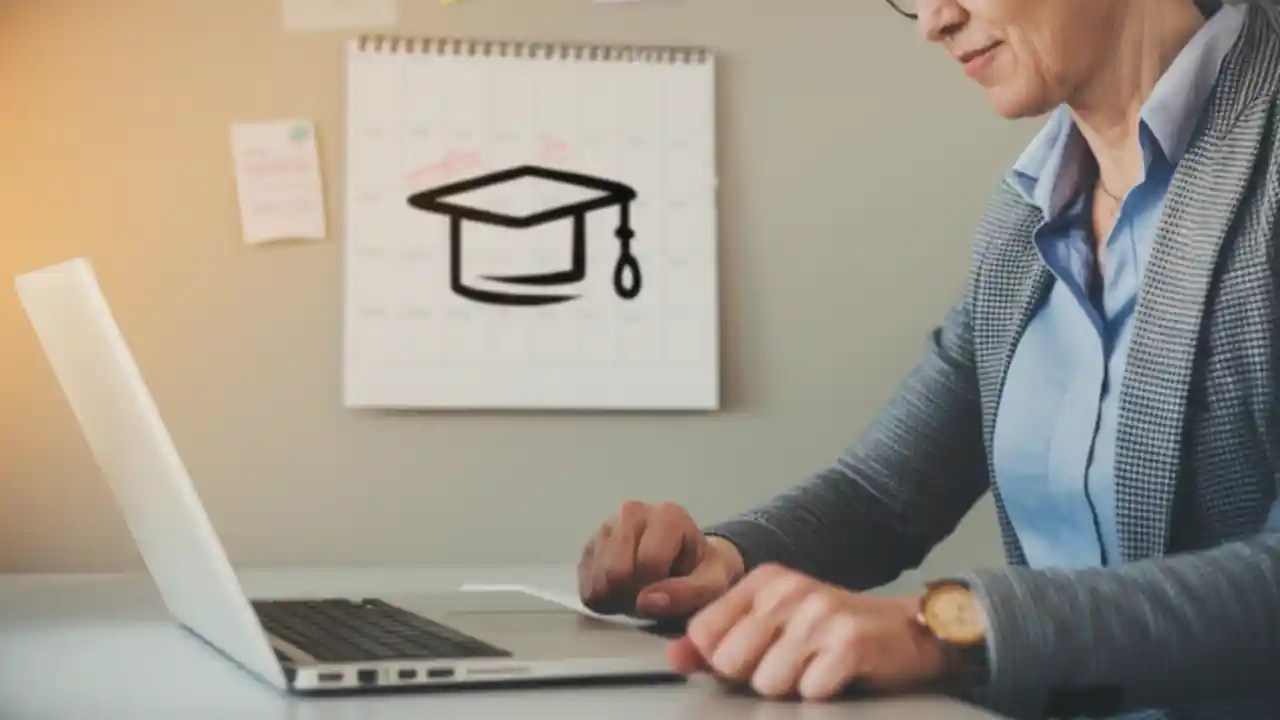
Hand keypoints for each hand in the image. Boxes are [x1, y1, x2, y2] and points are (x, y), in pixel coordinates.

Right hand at [578, 501, 745, 617]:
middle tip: (650, 597)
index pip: (648, 562)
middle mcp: (632, 511)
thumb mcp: (713, 584)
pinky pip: (585, 581)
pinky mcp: (590, 544)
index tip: (670, 591)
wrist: (687, 563)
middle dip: (632, 594)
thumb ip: (688, 593)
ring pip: (597, 577)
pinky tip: (621, 593)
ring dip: (616, 597)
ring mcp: (606, 525)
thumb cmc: (701, 571)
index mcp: (668, 515)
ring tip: (637, 594)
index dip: (658, 589)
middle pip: (616, 570)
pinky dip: (601, 596)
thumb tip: (645, 602)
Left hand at [668, 564, 948, 699]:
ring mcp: (819, 613)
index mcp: (763, 581)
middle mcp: (788, 589)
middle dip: (757, 677)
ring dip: (793, 687)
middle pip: (731, 662)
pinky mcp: (849, 642)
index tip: (756, 654)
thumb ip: (718, 641)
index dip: (722, 659)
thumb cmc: (833, 632)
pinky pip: (809, 691)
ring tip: (816, 666)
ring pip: (768, 682)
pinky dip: (823, 692)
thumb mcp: (772, 626)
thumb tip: (674, 658)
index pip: (704, 633)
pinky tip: (839, 674)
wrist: (907, 632)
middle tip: (792, 662)